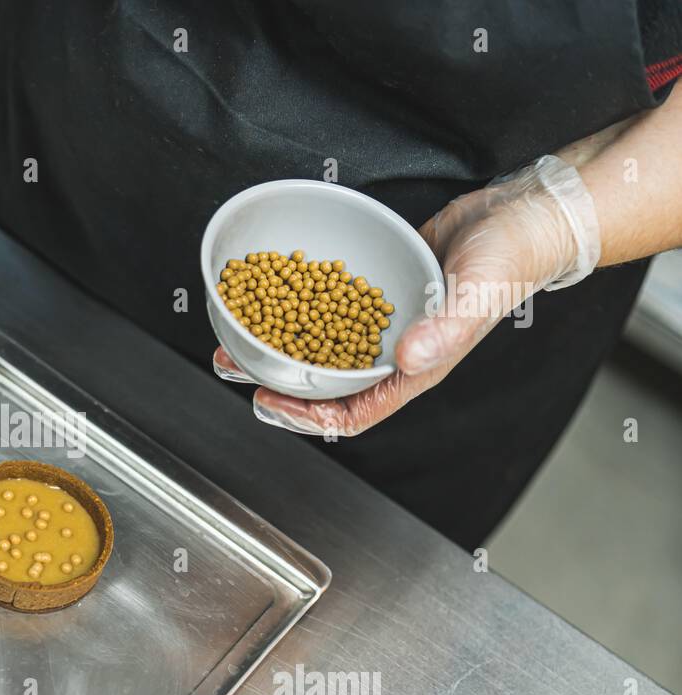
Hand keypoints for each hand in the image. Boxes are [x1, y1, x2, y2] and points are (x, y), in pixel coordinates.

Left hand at [221, 155, 601, 435]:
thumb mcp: (479, 294)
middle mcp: (394, 352)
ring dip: (279, 344)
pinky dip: (301, 303)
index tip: (267, 402)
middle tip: (234, 367)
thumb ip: (445, 329)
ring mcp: (383, 322)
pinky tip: (274, 290)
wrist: (523, 215)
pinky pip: (331, 305)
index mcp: (416, 369)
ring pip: (321, 344)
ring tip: (238, 335)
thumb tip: (405, 358)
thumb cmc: (512, 260)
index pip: (353, 413)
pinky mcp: (377, 289)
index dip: (306, 416)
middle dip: (278, 382)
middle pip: (325, 383)